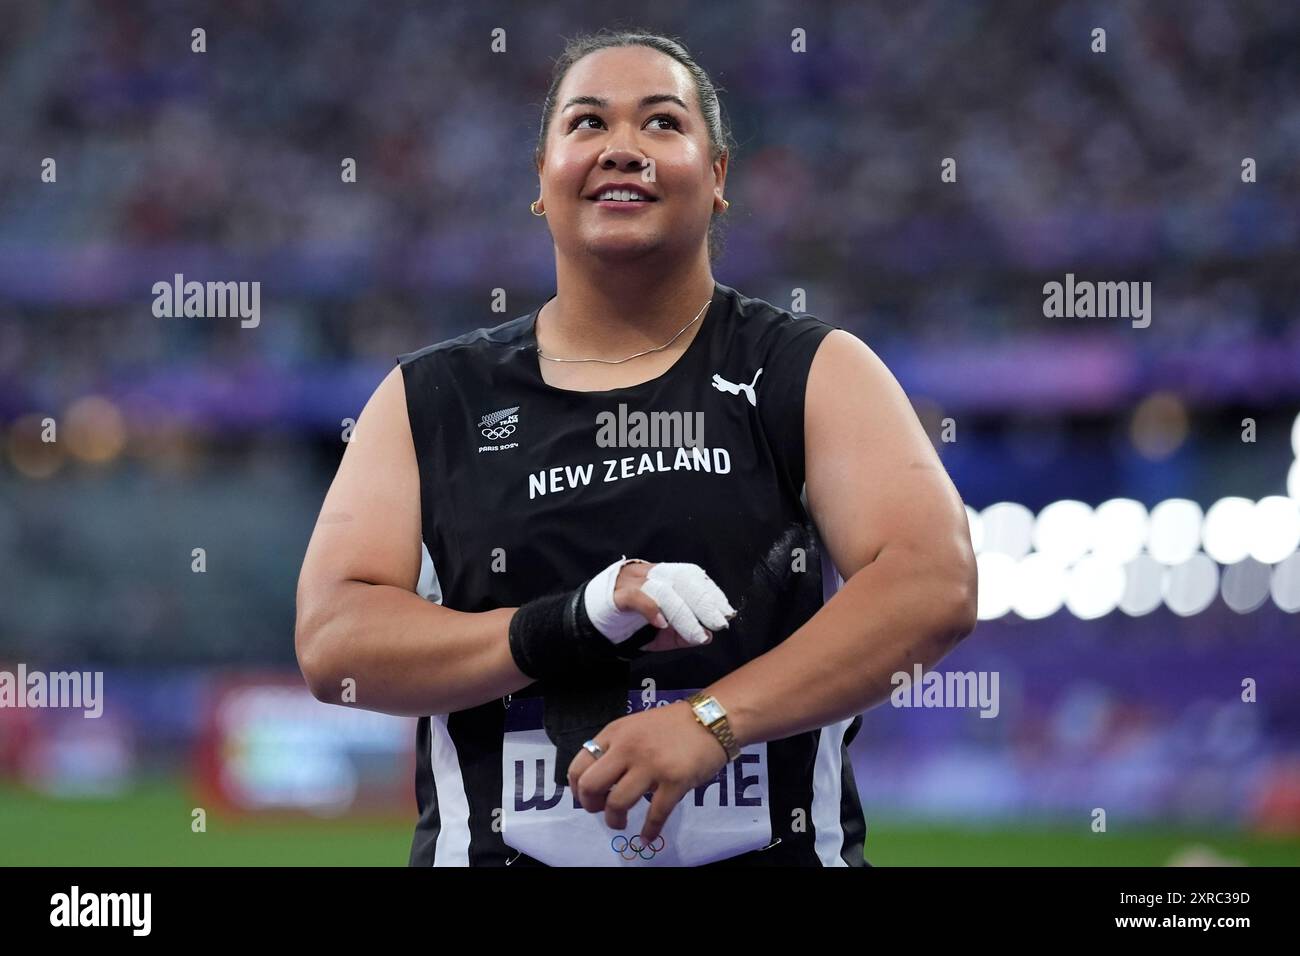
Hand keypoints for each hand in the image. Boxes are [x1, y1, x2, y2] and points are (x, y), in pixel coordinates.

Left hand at [566, 700, 729, 844]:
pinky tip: (647, 836)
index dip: (577, 788)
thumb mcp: (635, 727)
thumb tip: (599, 780)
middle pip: (591, 785)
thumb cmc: (673, 725)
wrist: (712, 720)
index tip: (586, 798)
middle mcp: (627, 748)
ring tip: (620, 822)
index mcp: (615, 733)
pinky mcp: (674, 781)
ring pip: (617, 803)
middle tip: (601, 810)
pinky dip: (649, 831)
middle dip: (591, 805)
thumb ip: (616, 747)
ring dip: (614, 820)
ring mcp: (651, 765)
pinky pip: (655, 815)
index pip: (579, 764)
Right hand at [612, 561, 735, 650]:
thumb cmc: (627, 625)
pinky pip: (637, 597)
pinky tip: (662, 624)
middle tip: (719, 622)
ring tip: (697, 633)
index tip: (727, 611)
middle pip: (682, 579)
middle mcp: (648, 573)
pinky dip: (652, 609)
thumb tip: (709, 636)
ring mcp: (631, 582)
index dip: (711, 591)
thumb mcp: (661, 633)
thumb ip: (683, 633)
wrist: (587, 624)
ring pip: (664, 589)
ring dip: (684, 612)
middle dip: (704, 601)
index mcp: (662, 577)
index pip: (692, 575)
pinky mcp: (615, 596)